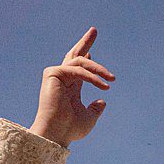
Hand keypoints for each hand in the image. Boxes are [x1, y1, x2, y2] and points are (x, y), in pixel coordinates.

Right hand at [29, 27, 113, 146]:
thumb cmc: (70, 129)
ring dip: (99, 70)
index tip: (92, 50)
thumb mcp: (89, 118)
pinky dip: (91, 76)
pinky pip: (77, 69)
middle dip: (85, 42)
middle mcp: (63, 78)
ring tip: (111, 79)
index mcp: (71, 86)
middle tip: (94, 30)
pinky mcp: (52, 73)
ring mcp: (56, 74)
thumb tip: (103, 101)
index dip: (87, 56)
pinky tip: (103, 85)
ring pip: (81, 62)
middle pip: (75, 54)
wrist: (57, 134)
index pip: (80, 67)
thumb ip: (95, 109)